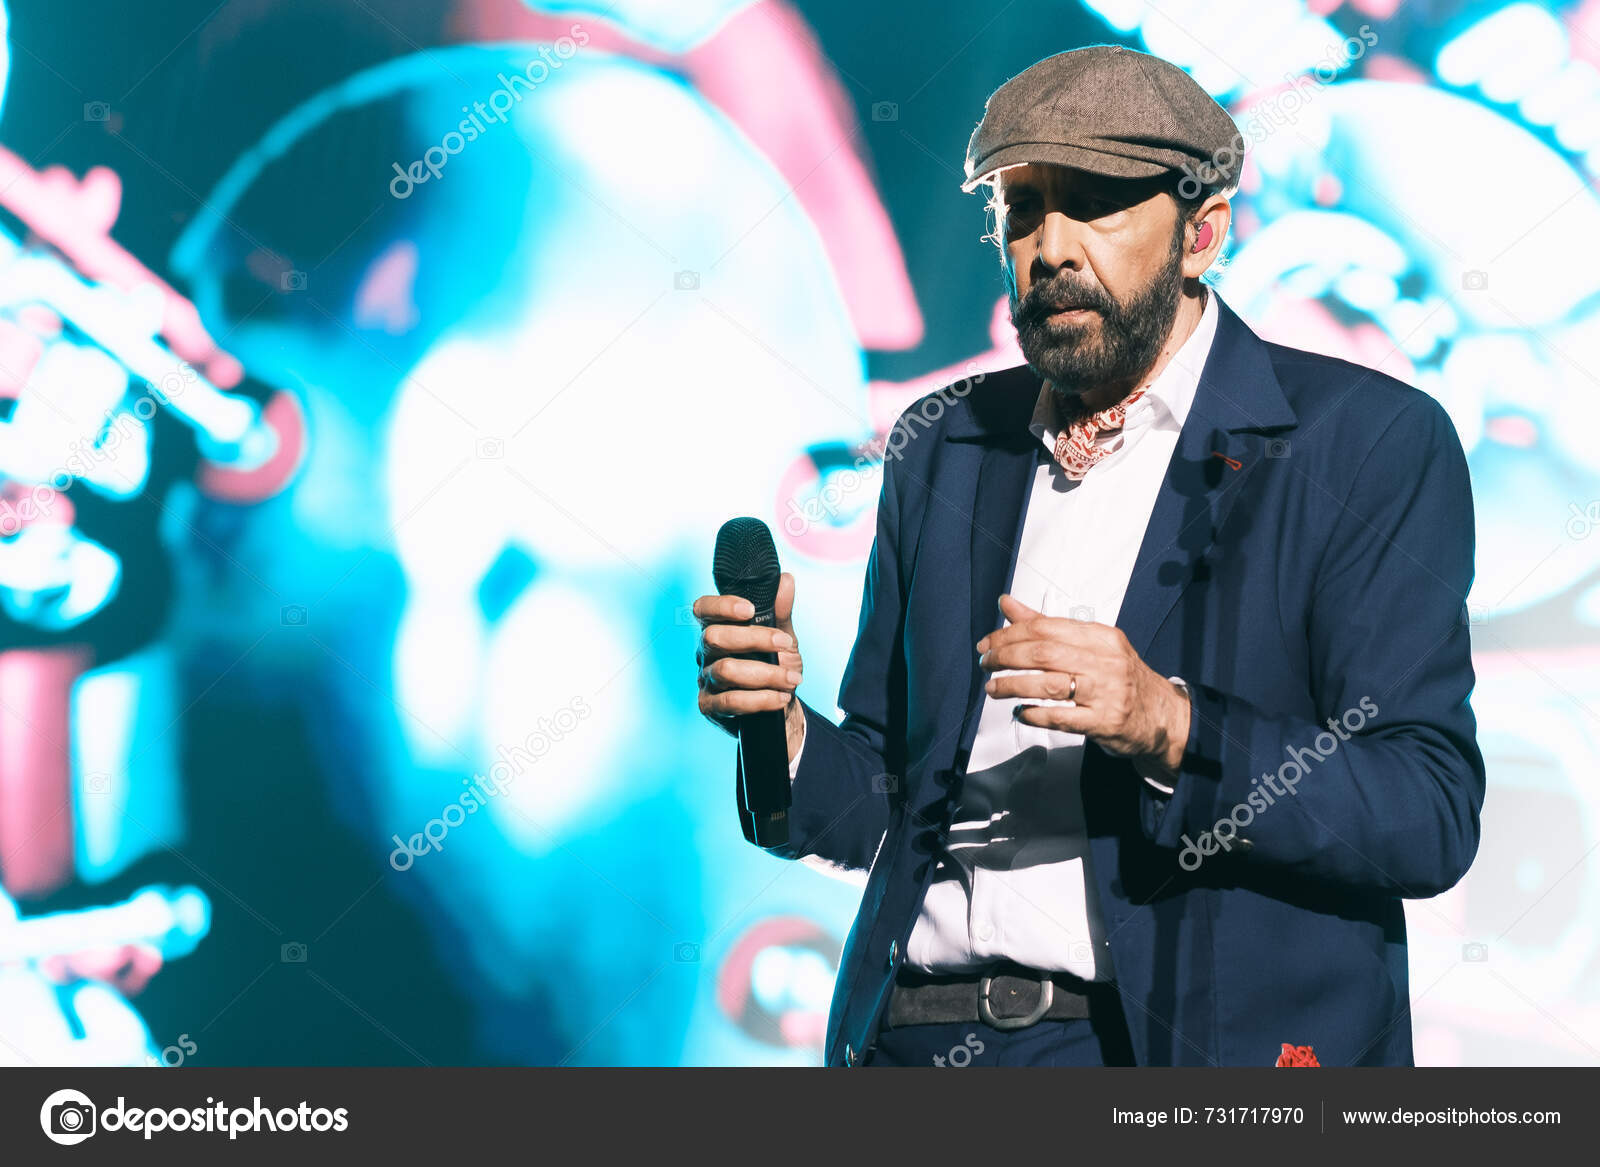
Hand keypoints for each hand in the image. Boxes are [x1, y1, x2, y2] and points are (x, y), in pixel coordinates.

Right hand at [693, 571, 804, 758]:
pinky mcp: (709, 706)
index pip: (703, 609)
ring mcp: (705, 680)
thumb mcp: (783, 639)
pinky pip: (731, 701)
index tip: (750, 610)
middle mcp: (705, 653)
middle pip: (714, 637)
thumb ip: (781, 612)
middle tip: (786, 644)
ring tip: (792, 678)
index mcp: (718, 628)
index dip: (722, 606)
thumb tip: (786, 580)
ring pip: (726, 670)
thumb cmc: (775, 666)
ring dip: (766, 674)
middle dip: (755, 639)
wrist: (780, 708)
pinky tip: (781, 698)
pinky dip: (761, 699)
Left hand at [976, 593, 1188, 772]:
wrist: (1163, 715)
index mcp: (1100, 636)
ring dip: (1013, 686)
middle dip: (1006, 657)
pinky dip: (1035, 714)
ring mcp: (1106, 692)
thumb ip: (1045, 625)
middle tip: (986, 663)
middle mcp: (1105, 661)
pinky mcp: (1105, 722)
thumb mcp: (1091, 644)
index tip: (987, 643)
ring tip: (993, 688)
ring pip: (1049, 684)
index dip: (1008, 634)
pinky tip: (1020, 712)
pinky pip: (1061, 717)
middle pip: (1043, 653)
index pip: (1045, 628)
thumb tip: (1006, 603)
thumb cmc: (1120, 676)